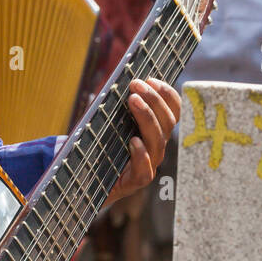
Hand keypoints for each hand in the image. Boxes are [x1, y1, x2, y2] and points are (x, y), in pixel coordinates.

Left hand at [105, 77, 180, 206]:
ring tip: (133, 100)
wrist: (89, 182)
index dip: (166, 94)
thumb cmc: (101, 148)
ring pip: (157, 141)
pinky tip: (133, 141)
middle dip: (154, 100)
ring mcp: (149, 165)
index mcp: (155, 132)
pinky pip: (145, 169)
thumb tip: (114, 83)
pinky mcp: (137, 181)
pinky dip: (141, 154)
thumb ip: (115, 108)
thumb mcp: (110, 124)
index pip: (172, 111)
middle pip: (167, 123)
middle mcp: (156, 147)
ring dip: (147, 118)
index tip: (151, 78)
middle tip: (137, 84)